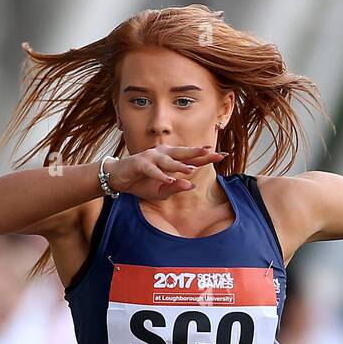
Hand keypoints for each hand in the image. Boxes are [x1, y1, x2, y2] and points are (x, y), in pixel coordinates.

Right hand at [105, 145, 226, 201]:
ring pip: (169, 161)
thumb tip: (191, 186)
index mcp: (170, 159)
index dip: (207, 156)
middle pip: (184, 153)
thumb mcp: (161, 190)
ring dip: (180, 166)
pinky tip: (168, 180)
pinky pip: (152, 170)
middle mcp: (163, 154)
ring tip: (193, 170)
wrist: (119, 178)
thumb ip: (175, 187)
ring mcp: (152, 157)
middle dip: (199, 154)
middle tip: (215, 154)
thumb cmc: (141, 183)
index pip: (191, 158)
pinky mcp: (140, 163)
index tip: (223, 155)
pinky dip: (160, 176)